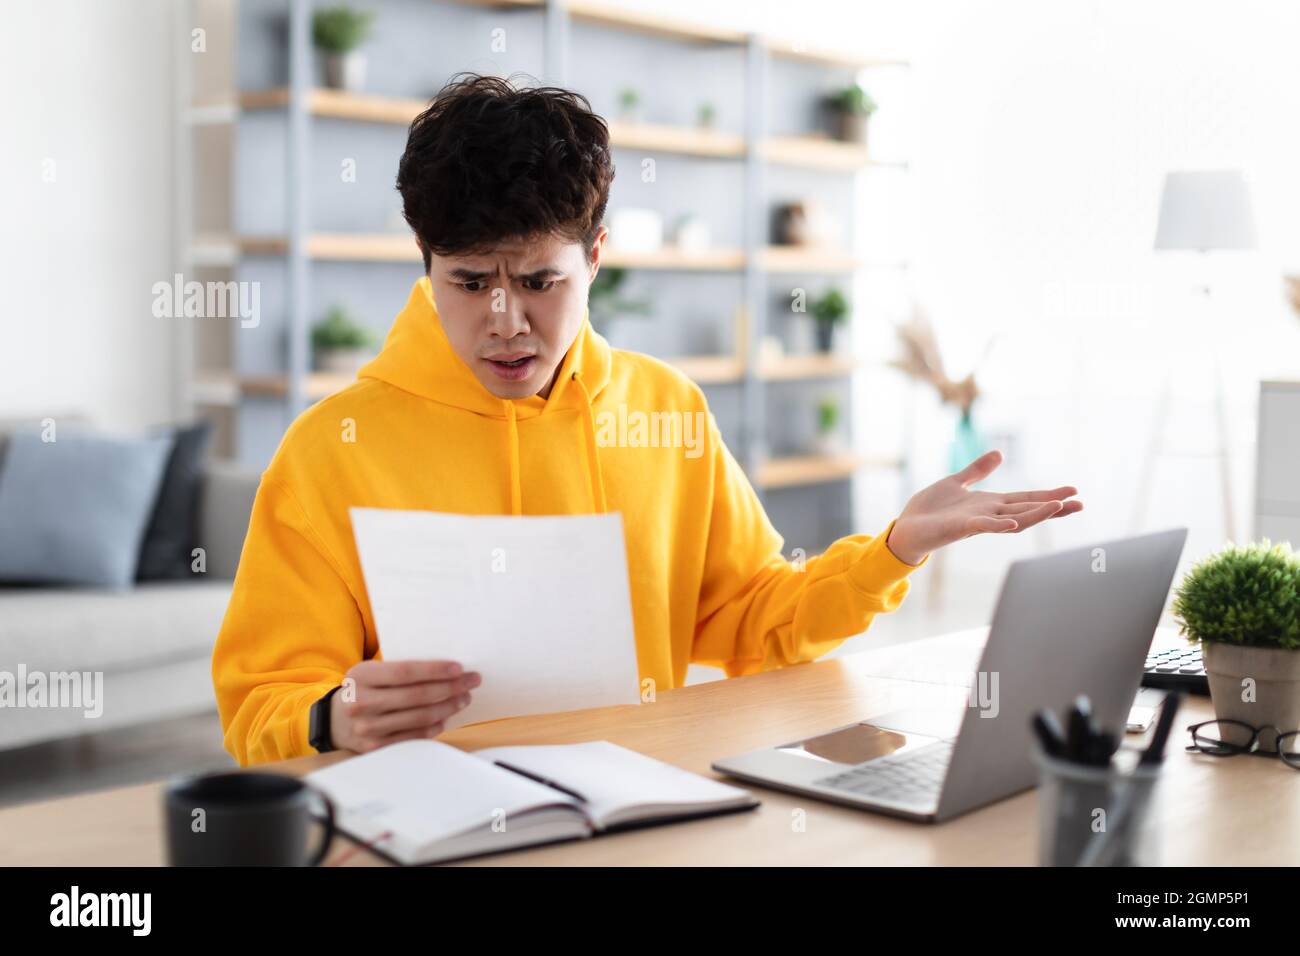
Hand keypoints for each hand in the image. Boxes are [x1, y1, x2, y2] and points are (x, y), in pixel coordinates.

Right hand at [330, 659, 480, 753]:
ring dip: (447, 707)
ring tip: (463, 698)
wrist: (334, 720)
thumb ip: (399, 671)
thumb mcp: (370, 672)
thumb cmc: (362, 690)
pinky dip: (434, 726)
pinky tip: (446, 717)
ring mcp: (367, 728)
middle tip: (471, 681)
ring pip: (419, 717)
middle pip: (416, 696)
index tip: (459, 668)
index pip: (405, 672)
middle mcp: (361, 702)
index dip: (434, 670)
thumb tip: (446, 670)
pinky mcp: (375, 747)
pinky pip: (414, 737)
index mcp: (361, 676)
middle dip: (450, 688)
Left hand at [885, 450, 1081, 565]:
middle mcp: (988, 515)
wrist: (906, 527)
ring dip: (1035, 514)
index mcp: (989, 504)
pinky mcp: (960, 528)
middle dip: (1053, 507)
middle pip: (1027, 509)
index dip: (1048, 495)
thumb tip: (999, 454)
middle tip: (1081, 503)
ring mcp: (976, 523)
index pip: (1025, 499)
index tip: (1073, 492)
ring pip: (1012, 519)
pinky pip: (983, 526)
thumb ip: (978, 470)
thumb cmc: (930, 509)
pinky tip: (1013, 522)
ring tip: (1059, 506)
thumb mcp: (957, 482)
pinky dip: (998, 524)